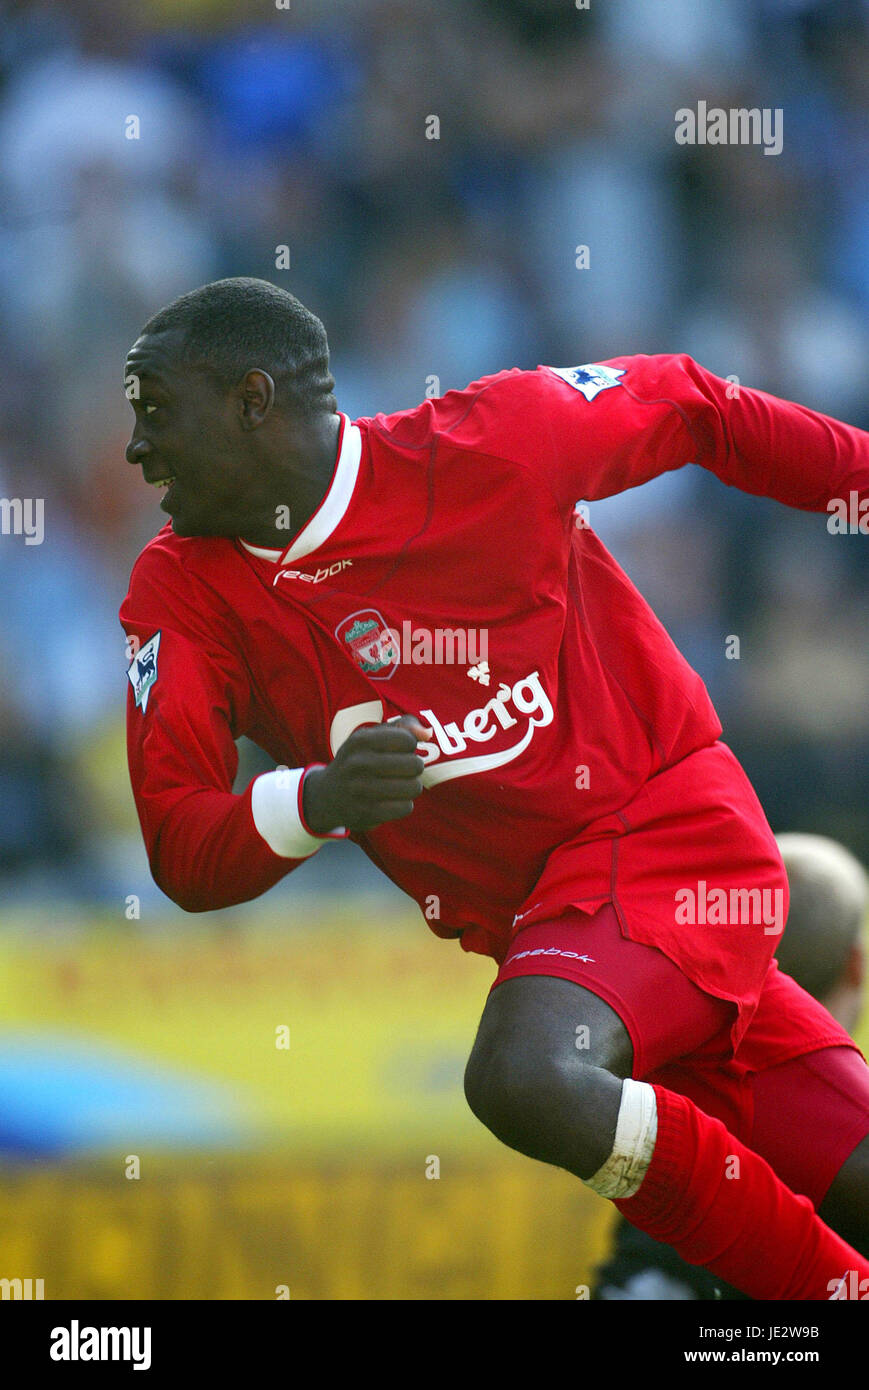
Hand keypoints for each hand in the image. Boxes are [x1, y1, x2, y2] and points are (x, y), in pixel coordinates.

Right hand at [302, 715, 431, 833]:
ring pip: (413, 787)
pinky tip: (392, 801)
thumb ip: (403, 727)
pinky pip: (405, 807)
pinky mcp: (366, 813)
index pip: (408, 740)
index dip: (410, 747)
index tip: (399, 751)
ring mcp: (360, 789)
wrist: (326, 796)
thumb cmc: (358, 761)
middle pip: (415, 765)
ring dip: (411, 787)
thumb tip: (426, 734)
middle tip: (403, 771)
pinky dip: (404, 804)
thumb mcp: (372, 737)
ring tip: (399, 786)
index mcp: (361, 740)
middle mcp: (358, 763)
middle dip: (414, 768)